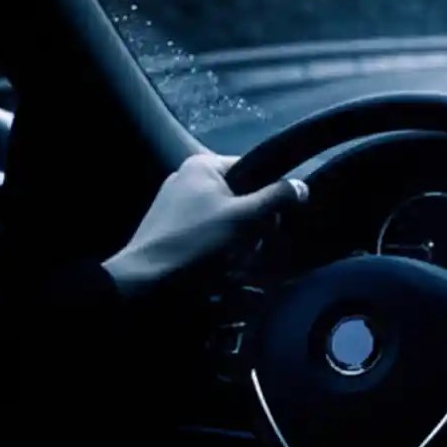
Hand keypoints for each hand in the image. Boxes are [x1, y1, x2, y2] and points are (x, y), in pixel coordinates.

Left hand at [103, 153, 306, 297]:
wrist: (143, 281)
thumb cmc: (195, 242)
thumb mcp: (243, 219)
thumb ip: (275, 199)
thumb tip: (303, 186)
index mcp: (203, 165)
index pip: (254, 171)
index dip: (269, 198)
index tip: (271, 225)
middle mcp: (187, 177)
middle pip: (241, 196)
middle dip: (252, 225)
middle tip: (252, 250)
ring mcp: (175, 202)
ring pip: (225, 217)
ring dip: (237, 241)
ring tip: (234, 264)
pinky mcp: (168, 226)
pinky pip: (206, 231)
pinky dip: (217, 247)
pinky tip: (217, 267)